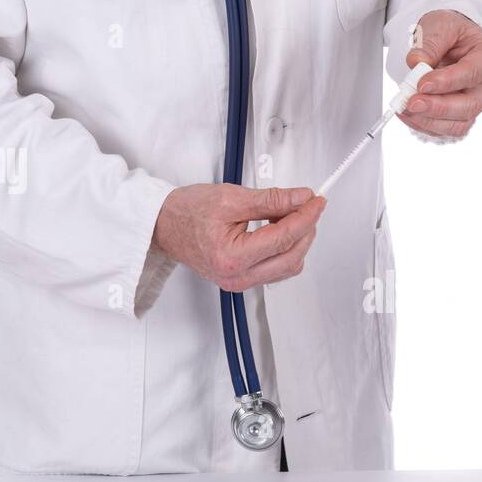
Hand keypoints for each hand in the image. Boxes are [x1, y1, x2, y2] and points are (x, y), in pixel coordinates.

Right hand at [152, 184, 325, 291]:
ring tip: (289, 214)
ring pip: (288, 266)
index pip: (283, 238)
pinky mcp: (243, 280)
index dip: (306, 217)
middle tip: (308, 205)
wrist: (164, 225)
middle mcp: (237, 277)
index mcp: (232, 257)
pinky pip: (277, 269)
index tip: (316, 201)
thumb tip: (301, 199)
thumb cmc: (188, 211)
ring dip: (297, 240)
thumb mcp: (232, 198)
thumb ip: (271, 200)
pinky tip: (280, 228)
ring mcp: (240, 282)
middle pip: (292, 257)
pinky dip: (286, 248)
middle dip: (306, 230)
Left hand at [401, 9, 481, 138]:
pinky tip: (407, 114)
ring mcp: (477, 103)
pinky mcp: (462, 117)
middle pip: (469, 105)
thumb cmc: (450, 33)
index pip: (472, 74)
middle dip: (437, 107)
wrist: (448, 43)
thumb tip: (417, 62)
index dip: (447, 82)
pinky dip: (424, 124)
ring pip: (458, 124)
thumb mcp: (439, 25)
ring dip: (429, 120)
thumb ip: (429, 42)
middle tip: (412, 102)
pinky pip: (445, 130)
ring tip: (405, 108)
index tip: (422, 83)